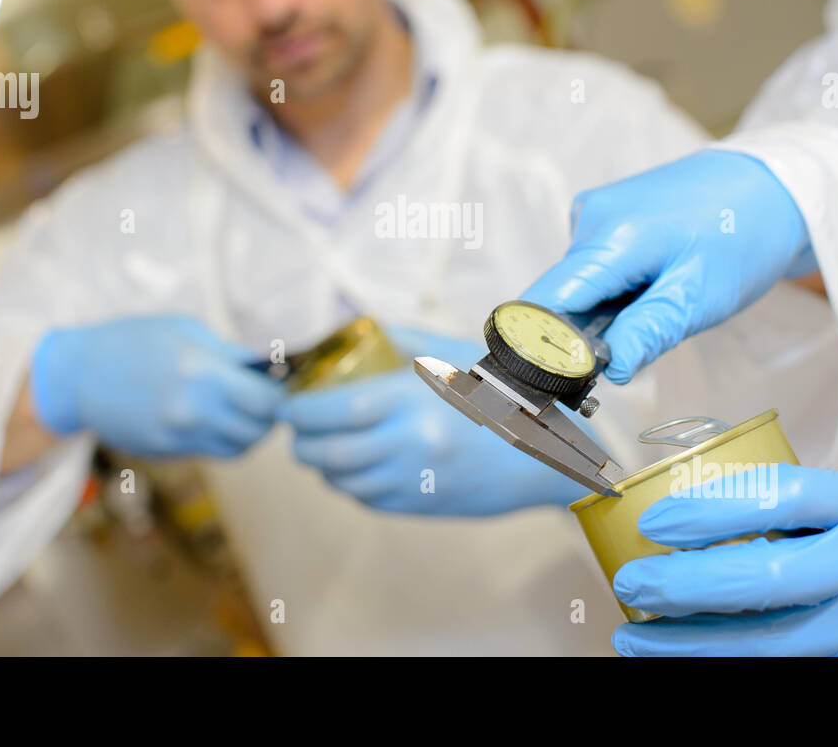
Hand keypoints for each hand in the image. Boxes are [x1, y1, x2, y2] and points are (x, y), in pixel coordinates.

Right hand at [29, 315, 283, 457]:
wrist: (78, 376)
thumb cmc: (133, 342)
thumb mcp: (186, 332)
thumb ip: (230, 355)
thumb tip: (272, 368)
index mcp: (202, 371)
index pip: (266, 399)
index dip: (283, 394)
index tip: (285, 383)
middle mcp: (193, 409)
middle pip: (258, 428)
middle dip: (272, 415)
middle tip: (272, 400)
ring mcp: (180, 435)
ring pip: (239, 447)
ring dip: (252, 432)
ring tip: (249, 411)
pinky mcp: (169, 451)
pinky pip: (214, 451)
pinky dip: (227, 439)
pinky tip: (222, 420)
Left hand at [278, 327, 589, 514]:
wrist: (547, 449)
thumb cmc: (500, 389)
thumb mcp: (452, 351)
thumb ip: (397, 339)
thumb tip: (349, 331)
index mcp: (410, 400)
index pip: (329, 411)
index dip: (298, 412)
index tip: (289, 404)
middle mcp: (407, 444)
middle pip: (326, 453)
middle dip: (301, 443)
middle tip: (297, 430)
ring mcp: (414, 480)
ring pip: (342, 481)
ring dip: (323, 466)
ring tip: (322, 448)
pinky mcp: (422, 506)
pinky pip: (368, 499)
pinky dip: (351, 484)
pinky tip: (355, 467)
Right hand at [522, 150, 814, 382]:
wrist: (771, 184)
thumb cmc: (744, 234)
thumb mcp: (700, 296)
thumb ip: (646, 333)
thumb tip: (605, 371)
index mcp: (610, 237)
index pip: (544, 302)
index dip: (540, 347)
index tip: (555, 385)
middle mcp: (590, 217)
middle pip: (559, 297)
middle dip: (581, 337)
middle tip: (629, 356)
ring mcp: (595, 212)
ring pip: (576, 285)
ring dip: (602, 314)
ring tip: (656, 307)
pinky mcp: (604, 215)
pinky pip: (592, 268)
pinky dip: (613, 290)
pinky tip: (651, 285)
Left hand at [611, 464, 837, 655]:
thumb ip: (792, 505)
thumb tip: (698, 508)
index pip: (778, 498)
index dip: (709, 509)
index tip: (655, 519)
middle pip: (762, 577)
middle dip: (684, 584)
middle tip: (631, 582)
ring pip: (766, 642)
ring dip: (689, 643)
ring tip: (636, 636)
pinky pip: (783, 665)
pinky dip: (728, 662)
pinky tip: (686, 656)